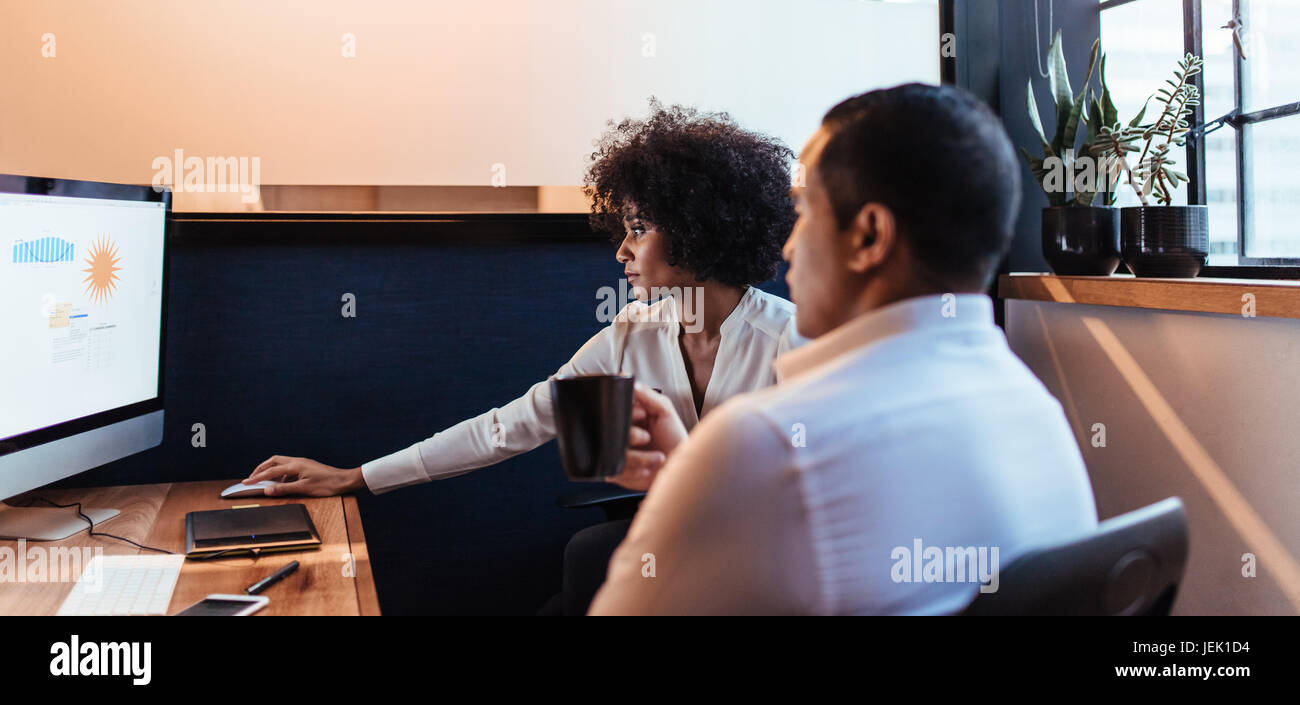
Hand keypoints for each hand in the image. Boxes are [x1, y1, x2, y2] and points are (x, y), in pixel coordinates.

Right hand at [245, 456, 365, 496]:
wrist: (344, 480)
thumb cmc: (327, 485)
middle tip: (251, 477)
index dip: (257, 477)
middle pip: (273, 461)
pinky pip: (288, 468)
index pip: (271, 471)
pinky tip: (280, 484)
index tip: (245, 482)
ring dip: (270, 470)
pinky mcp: (306, 467)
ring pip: (280, 463)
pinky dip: (280, 474)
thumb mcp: (304, 489)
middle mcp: (297, 461)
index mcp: (295, 465)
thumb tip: (267, 490)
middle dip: (261, 468)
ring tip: (263, 481)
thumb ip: (284, 489)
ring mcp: (302, 463)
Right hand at [606, 384, 687, 490]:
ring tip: (658, 458)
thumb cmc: (674, 439)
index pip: (613, 409)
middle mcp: (618, 433)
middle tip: (647, 438)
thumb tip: (632, 384)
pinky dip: (635, 472)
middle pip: (609, 432)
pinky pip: (615, 471)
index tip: (642, 415)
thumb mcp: (665, 411)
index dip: (627, 413)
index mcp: (627, 417)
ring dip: (640, 458)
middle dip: (631, 436)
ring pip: (613, 453)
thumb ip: (649, 396)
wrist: (679, 467)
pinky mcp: (615, 472)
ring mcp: (614, 453)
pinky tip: (647, 470)